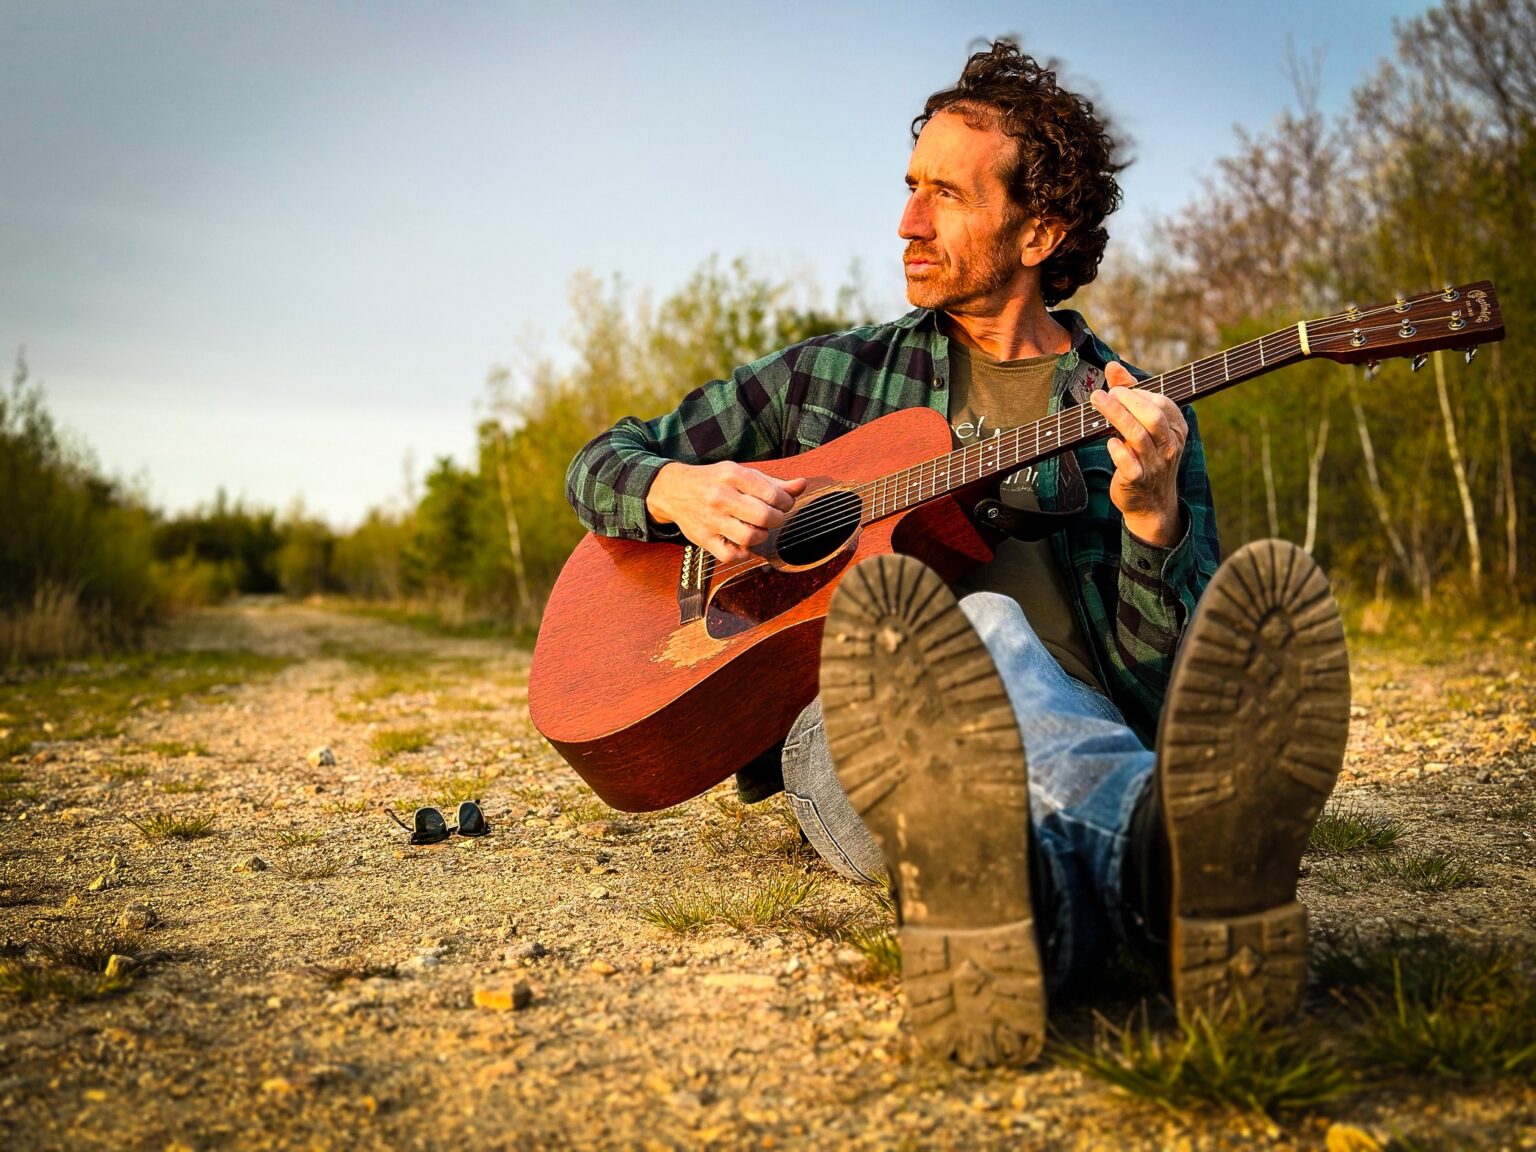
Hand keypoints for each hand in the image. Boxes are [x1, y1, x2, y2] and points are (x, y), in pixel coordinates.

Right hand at [646, 461, 807, 563]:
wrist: (674, 490)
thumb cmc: (714, 481)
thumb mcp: (741, 473)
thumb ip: (773, 482)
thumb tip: (801, 485)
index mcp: (732, 475)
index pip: (773, 494)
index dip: (786, 502)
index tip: (783, 503)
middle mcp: (721, 497)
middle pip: (765, 516)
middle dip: (777, 519)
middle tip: (773, 517)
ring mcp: (711, 520)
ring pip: (750, 537)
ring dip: (762, 536)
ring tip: (757, 528)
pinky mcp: (703, 539)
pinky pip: (732, 555)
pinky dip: (744, 552)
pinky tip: (743, 543)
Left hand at [1088, 362, 1187, 546]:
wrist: (1151, 504)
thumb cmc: (1146, 457)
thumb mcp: (1143, 426)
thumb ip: (1130, 394)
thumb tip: (1112, 366)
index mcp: (1176, 430)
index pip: (1163, 403)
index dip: (1140, 392)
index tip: (1118, 387)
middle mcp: (1169, 446)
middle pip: (1152, 416)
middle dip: (1127, 400)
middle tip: (1105, 393)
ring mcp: (1155, 465)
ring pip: (1138, 436)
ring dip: (1116, 416)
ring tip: (1096, 401)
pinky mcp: (1137, 481)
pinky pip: (1129, 463)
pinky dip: (1117, 450)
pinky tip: (1109, 440)